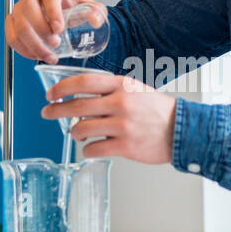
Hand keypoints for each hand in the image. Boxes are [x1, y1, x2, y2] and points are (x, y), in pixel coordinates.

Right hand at [5, 0, 106, 63]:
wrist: (60, 14)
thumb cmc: (72, 8)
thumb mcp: (88, 8)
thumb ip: (98, 13)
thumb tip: (96, 20)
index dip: (53, 12)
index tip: (60, 29)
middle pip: (28, 9)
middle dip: (41, 30)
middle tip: (56, 44)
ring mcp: (18, 6)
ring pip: (18, 26)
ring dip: (33, 44)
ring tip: (50, 56)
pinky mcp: (11, 21)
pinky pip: (11, 36)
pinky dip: (23, 49)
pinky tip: (36, 55)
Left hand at [42, 71, 176, 163]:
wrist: (183, 131)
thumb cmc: (159, 111)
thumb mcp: (136, 90)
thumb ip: (111, 91)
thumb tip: (82, 97)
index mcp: (122, 85)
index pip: (82, 82)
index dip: (62, 88)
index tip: (51, 93)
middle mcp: (120, 103)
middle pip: (75, 106)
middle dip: (55, 110)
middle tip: (47, 113)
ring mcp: (122, 125)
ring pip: (81, 129)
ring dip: (74, 132)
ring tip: (78, 133)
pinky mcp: (124, 146)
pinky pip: (93, 149)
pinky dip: (88, 149)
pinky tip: (92, 147)